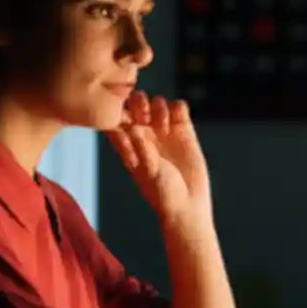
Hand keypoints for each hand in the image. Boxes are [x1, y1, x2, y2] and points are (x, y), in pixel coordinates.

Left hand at [107, 90, 211, 225]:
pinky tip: (178, 117)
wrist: (188, 205)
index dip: (119, 110)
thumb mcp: (148, 172)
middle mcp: (146, 135)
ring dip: (159, 105)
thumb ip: (141, 149)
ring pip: (158, 104)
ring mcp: (165, 132)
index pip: (119, 119)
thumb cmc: (162, 194)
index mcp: (129, 143)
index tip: (125, 115)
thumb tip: (133, 126)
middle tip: (144, 111)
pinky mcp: (185, 132)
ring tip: (164, 122)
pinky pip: (179, 109)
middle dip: (139, 102)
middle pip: (137, 106)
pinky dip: (178, 107)